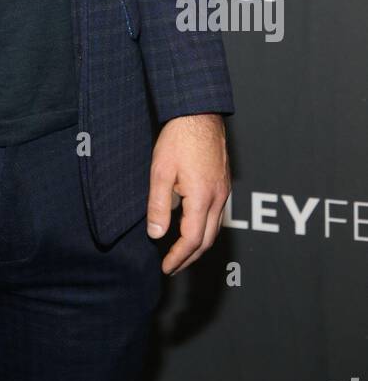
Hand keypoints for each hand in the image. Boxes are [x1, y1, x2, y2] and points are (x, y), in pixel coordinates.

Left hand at [146, 113, 230, 274]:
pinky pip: (217, 215)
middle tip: (172, 266)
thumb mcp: (160, 171)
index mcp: (202, 197)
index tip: (166, 267)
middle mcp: (218, 198)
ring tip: (181, 253)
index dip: (179, 257)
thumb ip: (158, 205)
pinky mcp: (224, 184)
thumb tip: (156, 235)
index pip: (192, 240)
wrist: (200, 113)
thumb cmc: (179, 139)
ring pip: (215, 229)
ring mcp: (224, 191)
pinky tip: (192, 227)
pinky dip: (205, 229)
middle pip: (207, 240)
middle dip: (190, 257)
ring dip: (199, 245)